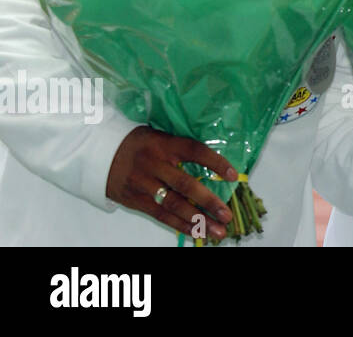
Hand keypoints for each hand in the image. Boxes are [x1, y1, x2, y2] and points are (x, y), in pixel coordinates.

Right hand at [105, 125, 235, 239]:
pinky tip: (197, 232)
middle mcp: (154, 164)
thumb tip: (216, 165)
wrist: (100, 152)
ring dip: (197, 220)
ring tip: (217, 231)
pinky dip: (180, 225)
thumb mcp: (160, 137)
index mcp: (164, 144)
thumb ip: (182, 150)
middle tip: (227, 215)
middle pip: (185, 184)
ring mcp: (143, 184)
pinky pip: (160, 215)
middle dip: (208, 201)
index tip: (234, 176)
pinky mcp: (135, 200)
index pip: (195, 151)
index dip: (215, 163)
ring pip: (173, 205)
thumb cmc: (140, 144)